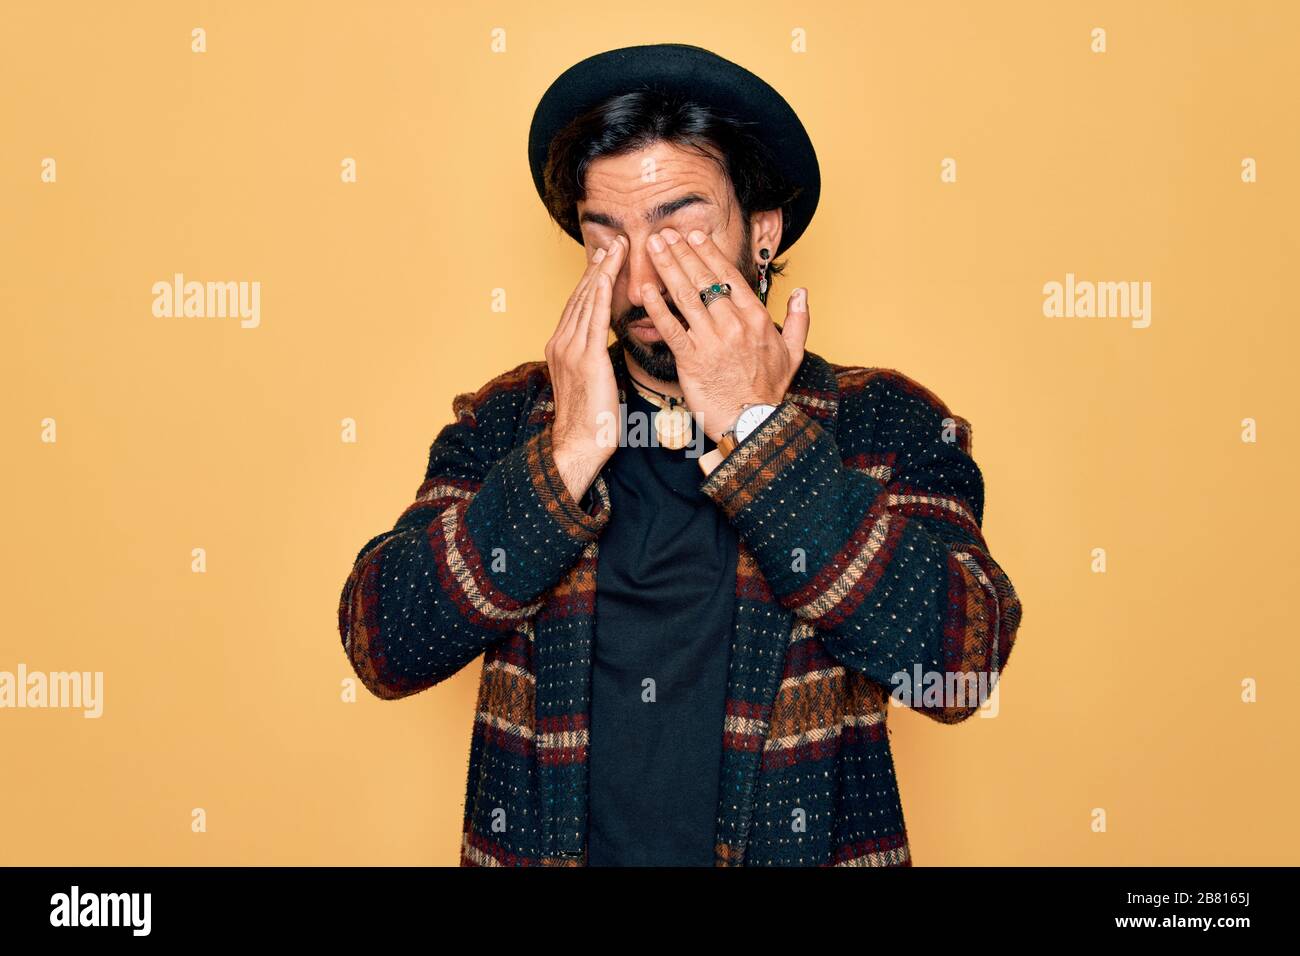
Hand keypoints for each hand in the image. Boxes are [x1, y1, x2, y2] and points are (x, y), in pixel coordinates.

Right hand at [544, 234, 626, 501]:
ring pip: (588, 300)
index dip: (592, 279)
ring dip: (602, 271)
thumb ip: (594, 359)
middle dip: (598, 266)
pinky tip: (608, 275)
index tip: (605, 258)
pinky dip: (601, 293)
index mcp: (561, 347)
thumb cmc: (590, 420)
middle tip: (614, 241)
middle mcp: (561, 342)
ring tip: (616, 248)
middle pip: (582, 295)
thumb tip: (606, 346)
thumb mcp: (590, 381)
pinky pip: (594, 318)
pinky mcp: (586, 358)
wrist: (577, 444)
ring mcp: (571, 348)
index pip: (579, 305)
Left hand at [639, 227, 808, 441]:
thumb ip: (798, 319)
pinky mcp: (691, 359)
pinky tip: (646, 289)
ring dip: (667, 268)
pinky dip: (657, 307)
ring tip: (653, 248)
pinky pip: (671, 328)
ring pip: (686, 297)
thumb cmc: (768, 390)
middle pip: (704, 280)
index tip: (694, 236)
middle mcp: (734, 324)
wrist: (751, 423)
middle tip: (665, 234)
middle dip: (682, 253)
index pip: (729, 276)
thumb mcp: (792, 352)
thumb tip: (802, 292)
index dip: (709, 254)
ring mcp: (712, 341)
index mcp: (756, 318)